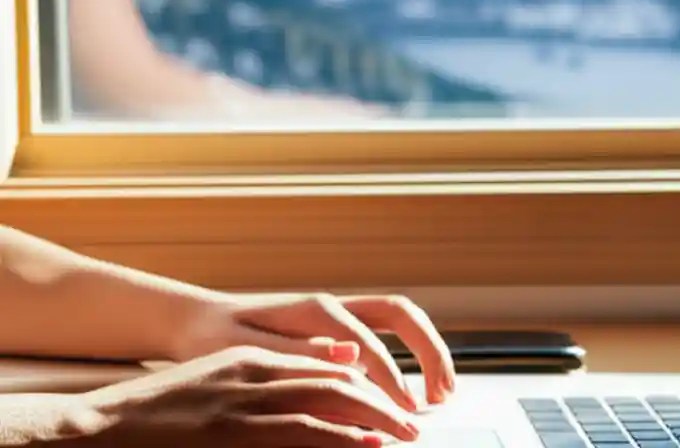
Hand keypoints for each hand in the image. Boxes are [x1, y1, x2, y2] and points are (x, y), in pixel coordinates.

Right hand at [73, 346, 419, 446]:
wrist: (96, 426)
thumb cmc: (159, 413)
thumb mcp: (218, 385)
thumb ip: (265, 384)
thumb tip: (318, 396)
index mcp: (252, 360)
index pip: (325, 366)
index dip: (368, 384)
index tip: (395, 402)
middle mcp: (253, 372)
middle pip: (336, 378)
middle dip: (382, 399)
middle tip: (413, 421)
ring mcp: (242, 402)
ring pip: (324, 402)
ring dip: (370, 418)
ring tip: (401, 434)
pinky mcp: (231, 430)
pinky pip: (296, 430)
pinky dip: (335, 436)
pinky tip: (362, 443)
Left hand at [171, 292, 454, 410]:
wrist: (197, 322)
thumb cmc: (215, 338)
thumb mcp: (244, 349)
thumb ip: (297, 351)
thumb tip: (350, 353)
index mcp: (315, 310)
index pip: (369, 341)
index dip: (391, 378)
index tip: (403, 412)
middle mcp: (334, 306)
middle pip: (402, 314)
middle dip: (431, 351)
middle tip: (443, 394)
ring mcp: (340, 314)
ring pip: (401, 320)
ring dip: (428, 351)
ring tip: (442, 392)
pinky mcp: (338, 328)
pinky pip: (386, 335)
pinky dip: (409, 358)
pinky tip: (410, 391)